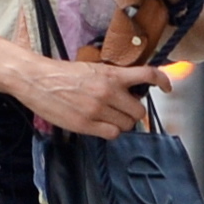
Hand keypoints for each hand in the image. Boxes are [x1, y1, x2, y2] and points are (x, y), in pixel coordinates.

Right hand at [10, 55, 170, 138]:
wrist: (36, 79)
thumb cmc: (61, 73)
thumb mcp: (91, 69)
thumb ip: (112, 79)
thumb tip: (129, 90)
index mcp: (111, 74)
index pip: (147, 75)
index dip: (162, 81)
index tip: (167, 87)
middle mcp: (108, 92)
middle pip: (138, 110)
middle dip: (132, 111)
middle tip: (121, 109)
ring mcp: (98, 109)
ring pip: (127, 124)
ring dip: (121, 123)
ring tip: (107, 117)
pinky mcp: (86, 124)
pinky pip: (112, 134)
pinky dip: (110, 131)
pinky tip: (99, 125)